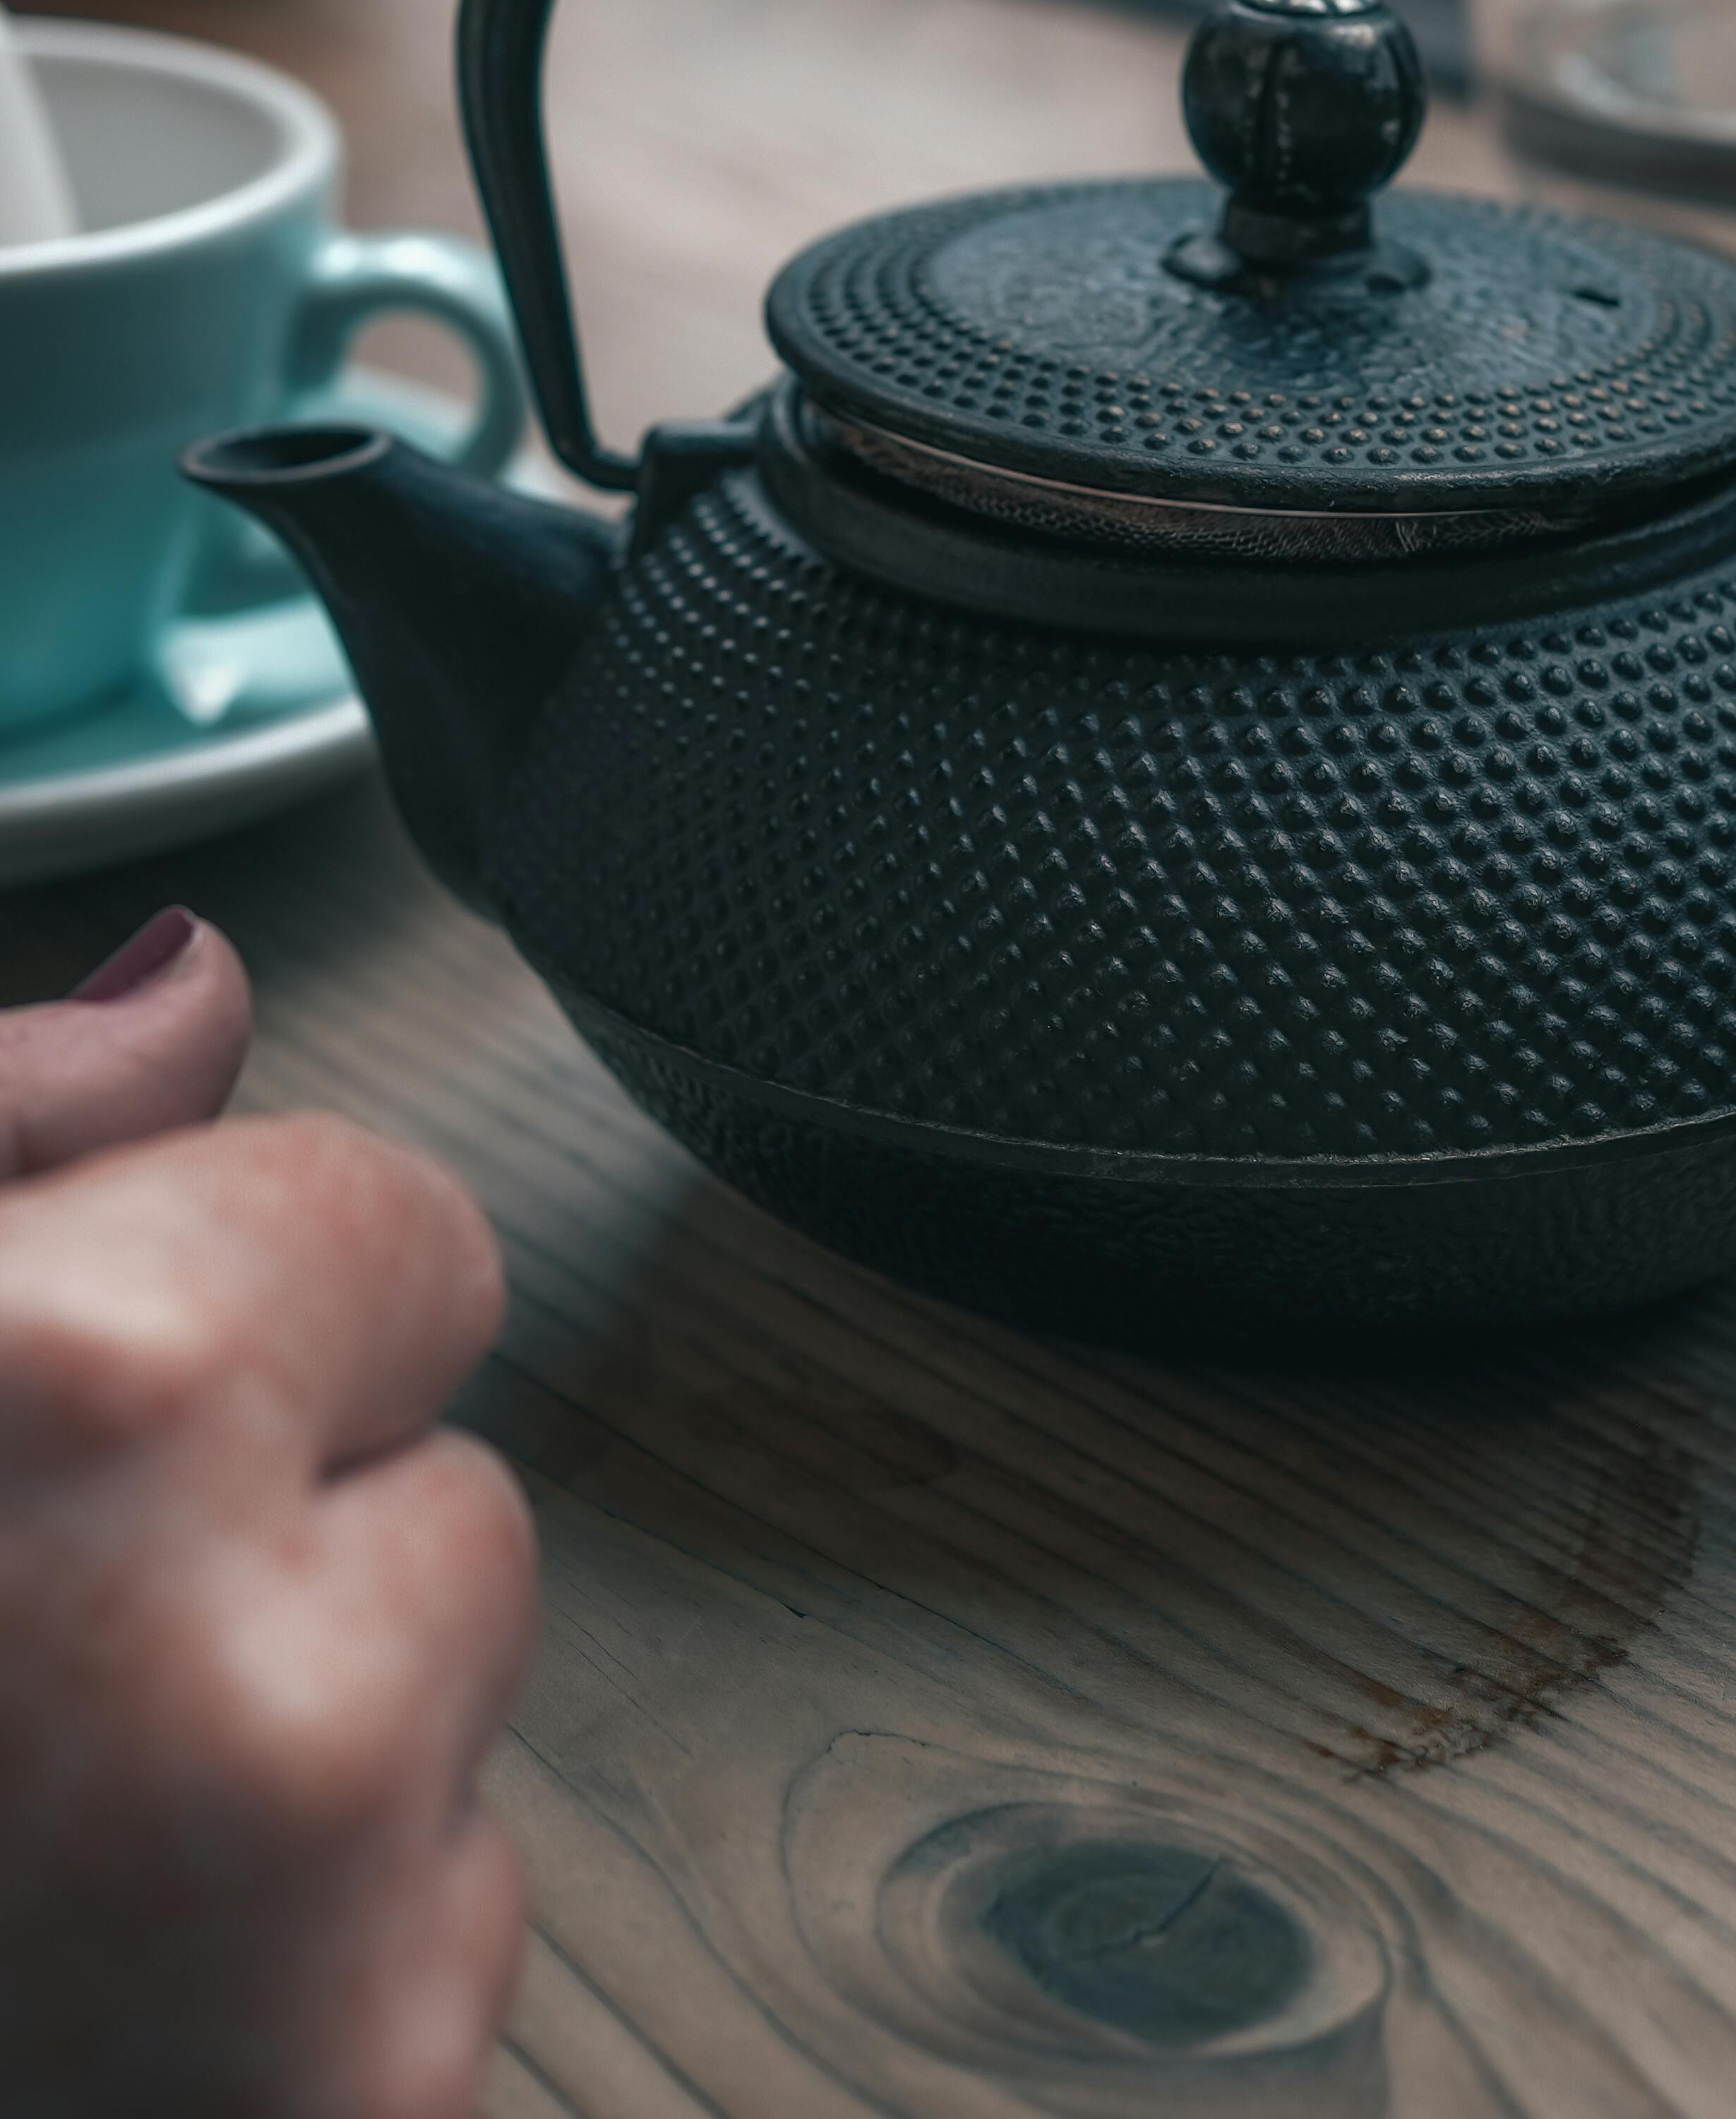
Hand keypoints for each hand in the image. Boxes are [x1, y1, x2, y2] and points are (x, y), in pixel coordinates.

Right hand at [0, 911, 536, 2118]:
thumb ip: (3, 1128)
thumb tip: (195, 994)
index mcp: (96, 1402)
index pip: (418, 1237)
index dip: (234, 1314)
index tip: (70, 1416)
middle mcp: (257, 1694)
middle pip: (452, 1484)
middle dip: (270, 1543)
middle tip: (8, 1655)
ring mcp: (334, 1967)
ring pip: (450, 1712)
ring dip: (285, 1745)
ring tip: (22, 1834)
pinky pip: (435, 1931)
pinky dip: (293, 1951)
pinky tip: (74, 1981)